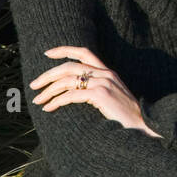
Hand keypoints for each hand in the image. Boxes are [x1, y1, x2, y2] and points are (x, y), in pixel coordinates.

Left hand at [29, 45, 160, 137]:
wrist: (142, 126)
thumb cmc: (125, 118)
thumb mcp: (112, 98)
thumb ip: (97, 90)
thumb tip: (73, 92)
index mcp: (108, 72)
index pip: (84, 51)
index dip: (64, 50)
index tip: (47, 53)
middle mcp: (105, 73)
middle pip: (70, 66)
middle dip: (48, 74)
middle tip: (34, 84)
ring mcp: (103, 82)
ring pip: (68, 80)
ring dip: (49, 90)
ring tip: (38, 100)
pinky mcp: (100, 94)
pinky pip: (71, 94)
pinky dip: (56, 101)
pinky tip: (49, 108)